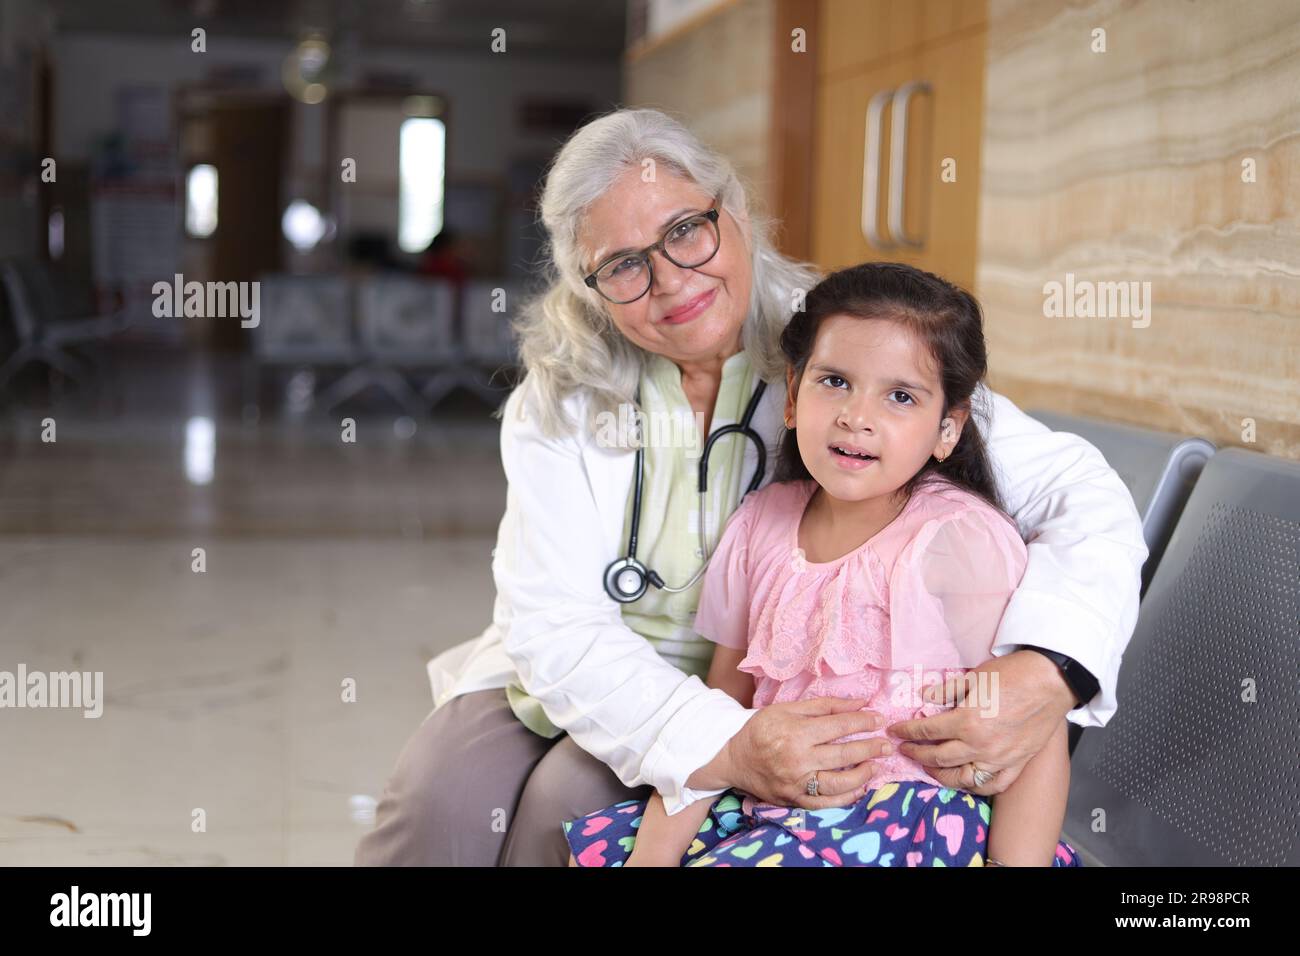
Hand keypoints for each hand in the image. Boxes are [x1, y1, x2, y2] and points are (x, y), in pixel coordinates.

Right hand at [715, 696, 891, 808]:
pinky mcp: (794, 800)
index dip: (862, 722)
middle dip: (870, 748)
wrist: (734, 758)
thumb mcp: (787, 709)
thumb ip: (824, 706)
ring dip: (862, 774)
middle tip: (887, 745)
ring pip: (839, 783)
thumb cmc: (761, 729)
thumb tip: (859, 702)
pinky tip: (859, 788)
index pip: (838, 726)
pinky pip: (826, 803)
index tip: (879, 719)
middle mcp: (797, 759)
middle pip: (844, 755)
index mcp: (795, 732)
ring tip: (875, 765)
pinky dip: (846, 798)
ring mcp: (796, 783)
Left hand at [884, 650, 1076, 795]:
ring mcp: (999, 759)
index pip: (926, 731)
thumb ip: (946, 691)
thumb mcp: (973, 677)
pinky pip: (993, 785)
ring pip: (962, 778)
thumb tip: (924, 696)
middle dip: (916, 753)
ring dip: (940, 775)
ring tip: (928, 767)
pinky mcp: (1017, 764)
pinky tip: (964, 781)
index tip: (895, 731)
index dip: (907, 732)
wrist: (1050, 681)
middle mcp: (980, 746)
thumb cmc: (1013, 674)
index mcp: (966, 721)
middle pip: (939, 757)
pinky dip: (976, 787)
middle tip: (904, 749)